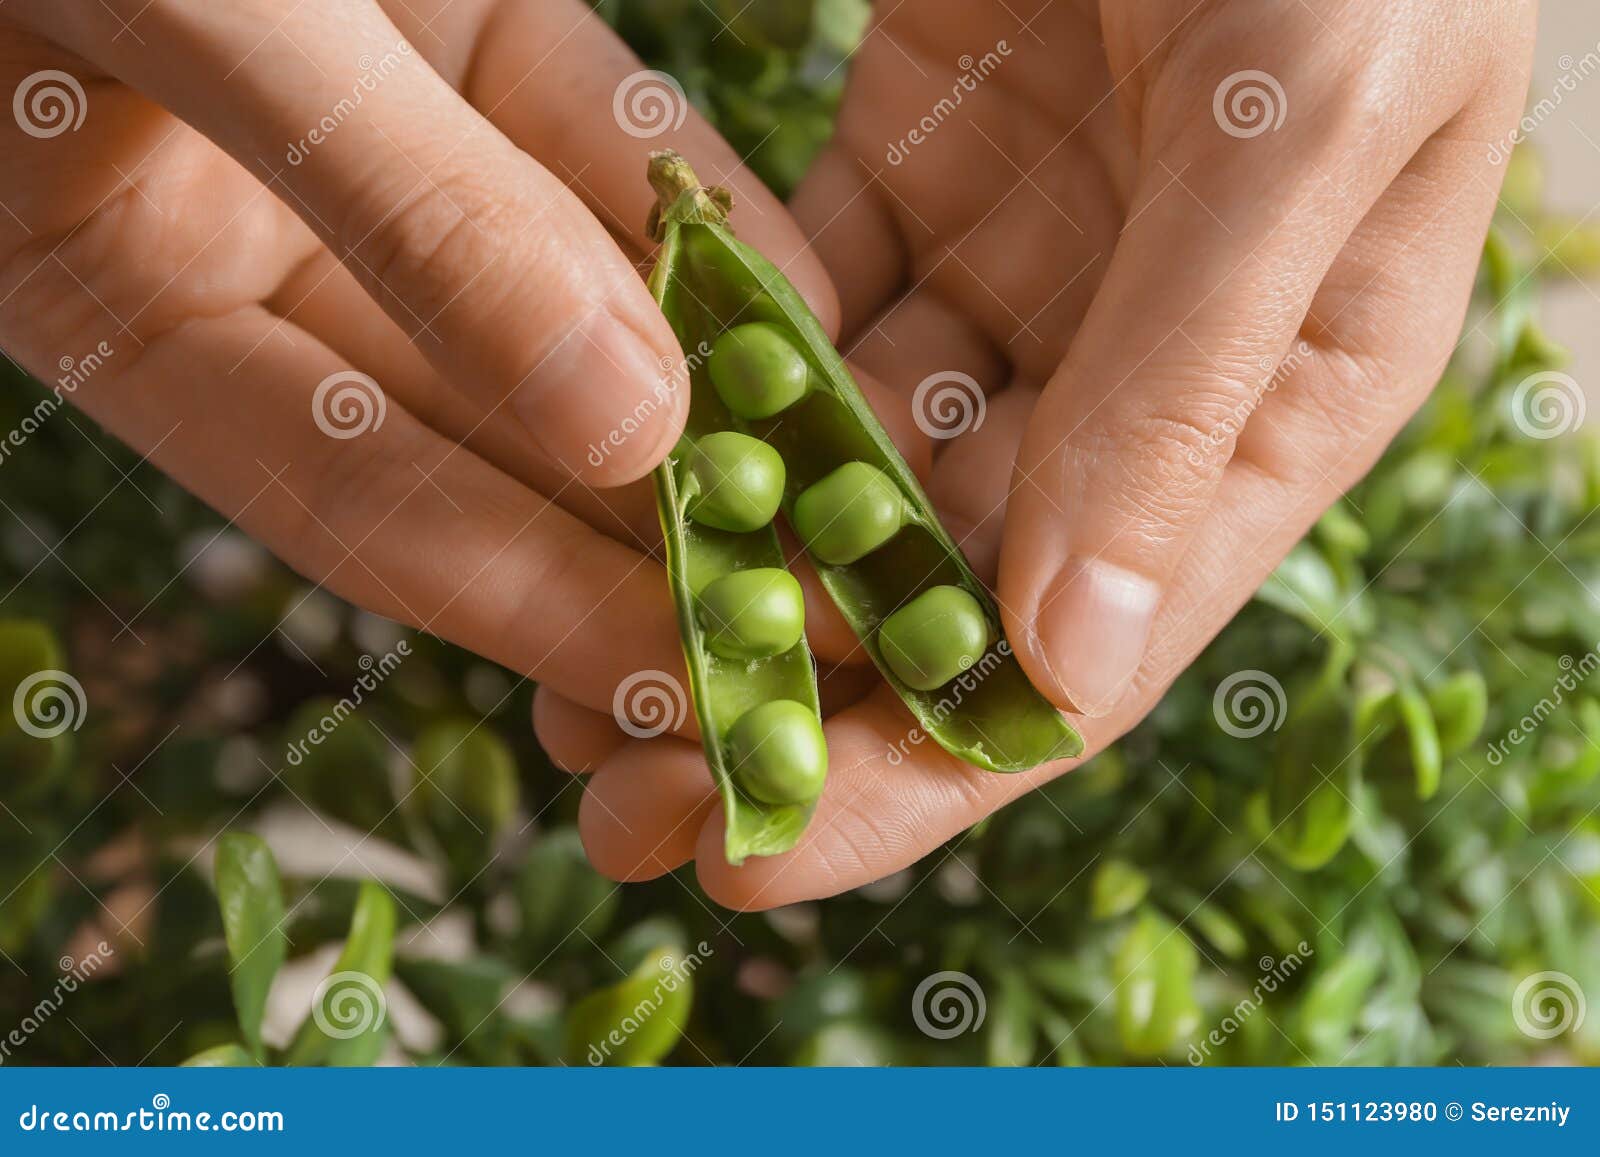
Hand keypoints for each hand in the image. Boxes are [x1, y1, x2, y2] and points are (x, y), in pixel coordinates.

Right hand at [0, 2, 830, 734]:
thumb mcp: (203, 8)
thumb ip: (406, 211)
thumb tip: (623, 425)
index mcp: (123, 301)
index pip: (362, 501)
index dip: (524, 600)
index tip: (683, 678)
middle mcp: (260, 250)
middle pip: (486, 430)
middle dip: (649, 529)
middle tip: (815, 626)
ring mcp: (377, 151)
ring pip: (568, 304)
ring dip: (712, 395)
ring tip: (849, 502)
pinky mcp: (465, 42)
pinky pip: (608, 159)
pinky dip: (706, 226)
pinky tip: (813, 306)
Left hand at [543, 0, 1534, 906]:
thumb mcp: (1298, 115)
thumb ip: (1182, 387)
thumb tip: (1074, 663)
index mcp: (1286, 400)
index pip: (1089, 642)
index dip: (917, 764)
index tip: (751, 851)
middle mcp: (1149, 369)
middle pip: (949, 587)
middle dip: (787, 702)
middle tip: (615, 808)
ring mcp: (1028, 275)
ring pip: (854, 472)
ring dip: (721, 571)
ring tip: (571, 680)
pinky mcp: (917, 172)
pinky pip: (794, 314)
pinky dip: (707, 393)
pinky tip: (602, 469)